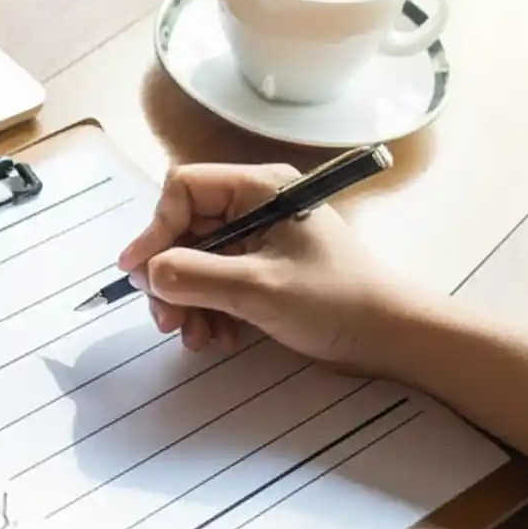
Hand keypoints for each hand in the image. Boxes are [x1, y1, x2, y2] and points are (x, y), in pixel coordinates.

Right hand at [119, 163, 415, 374]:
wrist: (390, 337)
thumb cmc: (334, 301)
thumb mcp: (257, 288)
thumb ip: (195, 276)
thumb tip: (147, 274)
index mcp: (258, 189)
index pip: (183, 190)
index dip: (155, 229)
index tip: (138, 272)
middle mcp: (254, 206)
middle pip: (184, 230)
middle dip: (170, 277)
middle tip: (165, 319)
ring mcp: (258, 240)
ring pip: (196, 262)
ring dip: (187, 302)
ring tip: (195, 337)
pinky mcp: (262, 270)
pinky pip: (215, 282)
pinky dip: (208, 311)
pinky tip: (218, 339)